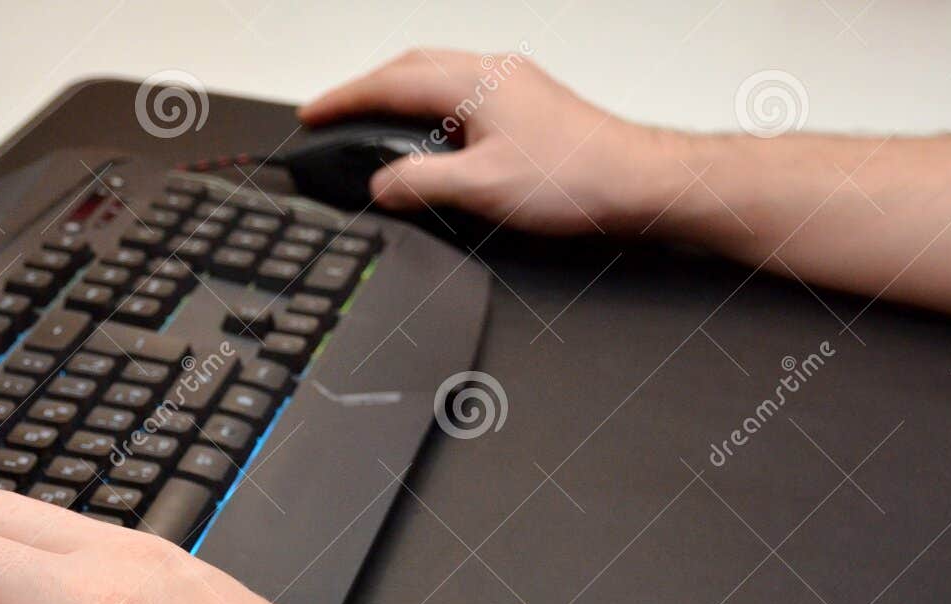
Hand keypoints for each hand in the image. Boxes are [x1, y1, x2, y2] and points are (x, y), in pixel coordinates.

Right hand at [299, 48, 689, 233]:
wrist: (638, 182)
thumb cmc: (577, 178)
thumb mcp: (482, 189)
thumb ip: (421, 184)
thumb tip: (381, 184)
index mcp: (475, 82)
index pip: (390, 82)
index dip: (344, 99)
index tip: (313, 113)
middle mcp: (493, 72)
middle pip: (410, 67)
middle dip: (364, 89)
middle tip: (333, 112)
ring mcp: (512, 85)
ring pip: (437, 77)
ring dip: (397, 95)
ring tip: (370, 122)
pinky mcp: (527, 104)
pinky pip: (461, 94)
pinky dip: (429, 108)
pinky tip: (429, 136)